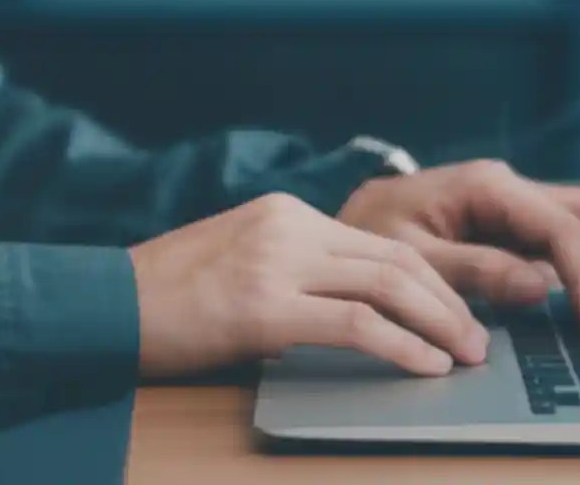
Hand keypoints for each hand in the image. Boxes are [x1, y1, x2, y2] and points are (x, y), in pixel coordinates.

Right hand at [128, 194, 488, 377]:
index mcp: (288, 213)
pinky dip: (400, 346)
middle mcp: (289, 227)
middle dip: (449, 303)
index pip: (384, 243)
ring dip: (439, 324)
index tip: (461, 312)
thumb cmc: (169, 295)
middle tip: (479, 339)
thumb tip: (356, 313)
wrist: (100, 304)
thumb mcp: (243, 261)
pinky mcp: (263, 306)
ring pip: (387, 285)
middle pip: (398, 259)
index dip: (435, 281)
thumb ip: (298, 272)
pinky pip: (354, 324)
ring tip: (467, 355)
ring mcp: (277, 262)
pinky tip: (425, 366)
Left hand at [338, 160, 579, 330]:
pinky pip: (574, 243)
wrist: (347, 219)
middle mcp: (514, 188)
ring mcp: (520, 206)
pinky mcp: (519, 228)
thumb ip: (473, 270)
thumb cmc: (368, 234)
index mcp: (488, 186)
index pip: (560, 228)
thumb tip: (542, 287)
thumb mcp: (408, 258)